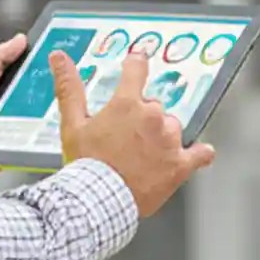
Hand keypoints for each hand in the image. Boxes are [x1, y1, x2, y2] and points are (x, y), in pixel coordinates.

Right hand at [49, 49, 215, 217]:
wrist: (98, 201)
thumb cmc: (86, 164)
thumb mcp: (72, 123)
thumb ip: (69, 87)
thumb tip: (59, 57)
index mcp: (127, 104)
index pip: (136, 70)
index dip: (136, 65)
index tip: (137, 62)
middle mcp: (152, 117)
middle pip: (153, 106)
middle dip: (142, 117)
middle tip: (125, 136)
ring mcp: (169, 141)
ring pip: (171, 127)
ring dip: (162, 135)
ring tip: (144, 154)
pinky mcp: (179, 165)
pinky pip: (199, 155)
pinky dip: (199, 154)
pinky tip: (199, 154)